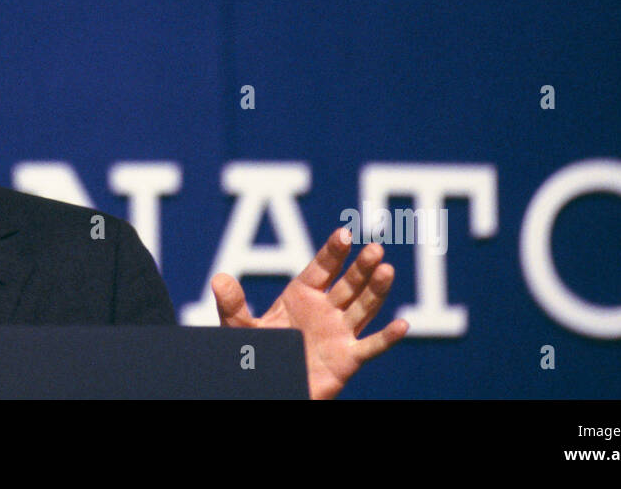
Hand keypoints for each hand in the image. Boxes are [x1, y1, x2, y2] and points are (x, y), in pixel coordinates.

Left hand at [212, 226, 408, 398]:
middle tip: (375, 248)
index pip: (321, 268)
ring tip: (387, 269)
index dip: (333, 252)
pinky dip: (387, 338)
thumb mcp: (240, 329)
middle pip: (347, 284)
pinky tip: (402, 324)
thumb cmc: (256, 355)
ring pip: (362, 308)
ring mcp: (339, 333)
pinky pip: (371, 347)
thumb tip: (218, 278)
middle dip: (360, 267)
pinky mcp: (347, 360)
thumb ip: (233, 305)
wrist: (267, 387)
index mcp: (300, 295)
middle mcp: (325, 310)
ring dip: (376, 291)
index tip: (344, 233)